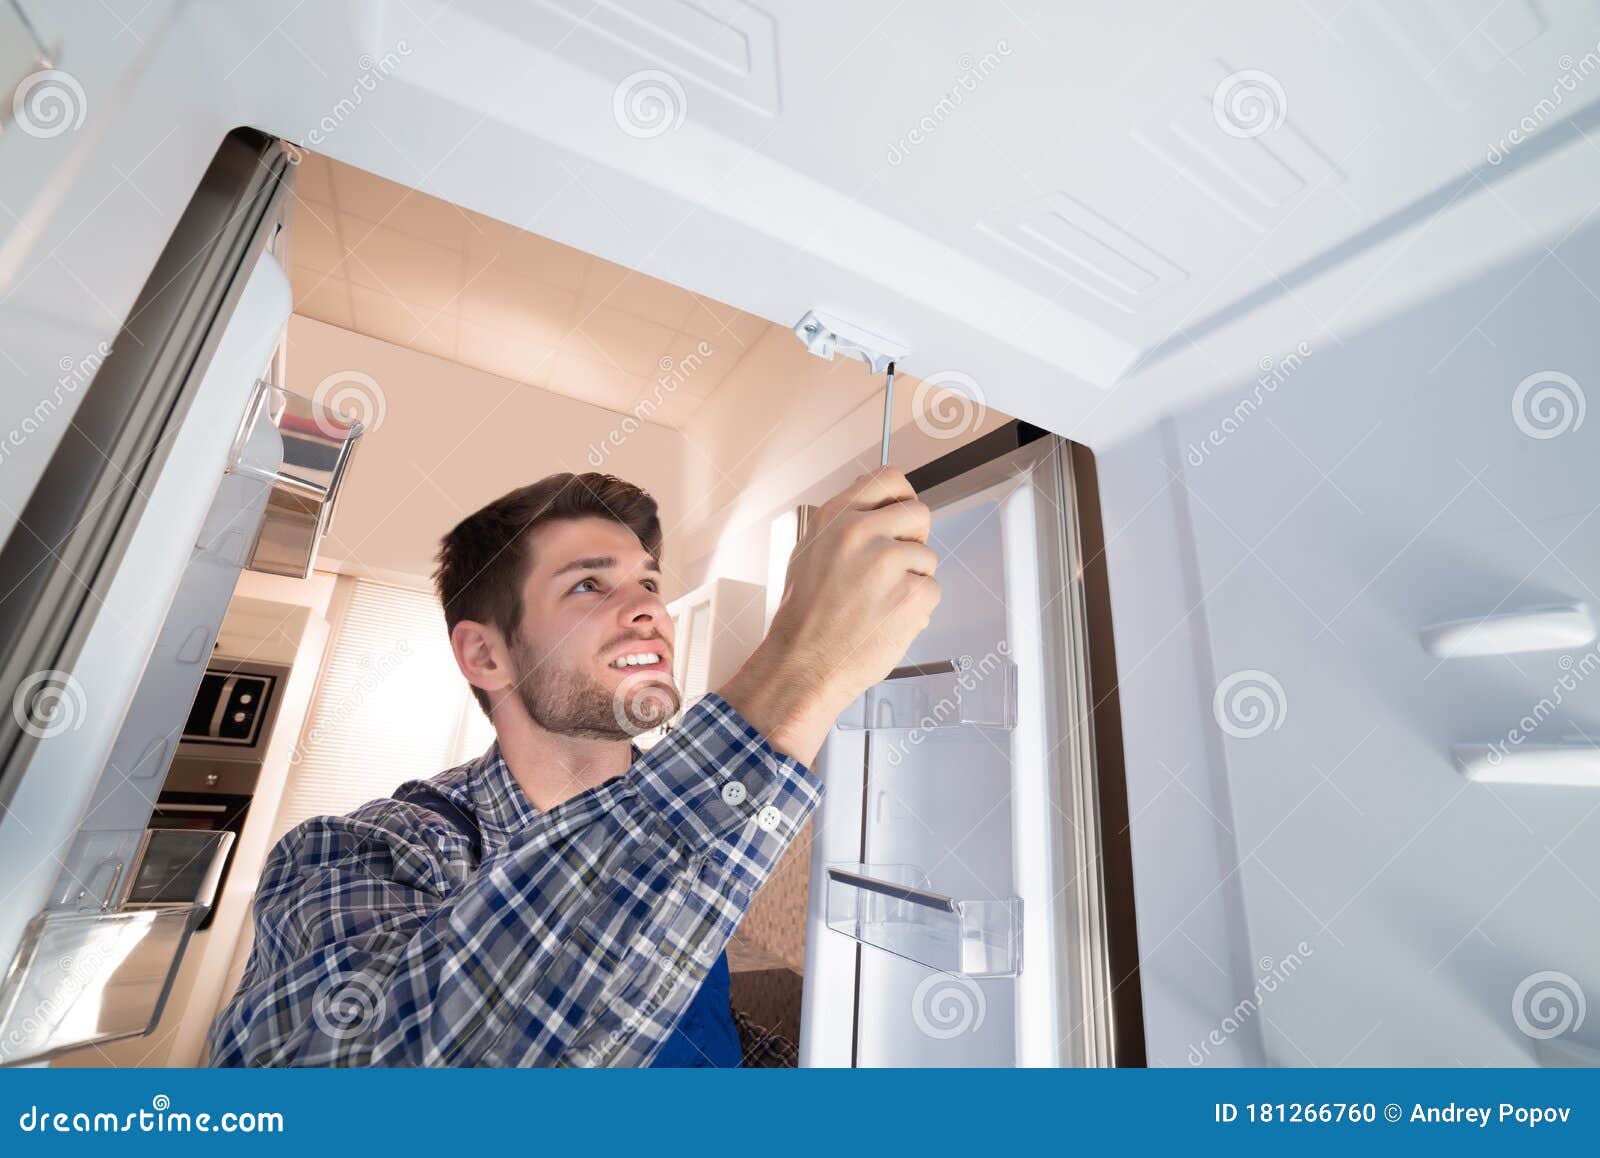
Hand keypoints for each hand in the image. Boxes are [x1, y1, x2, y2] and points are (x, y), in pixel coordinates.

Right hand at [718, 468, 939, 764]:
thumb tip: (873, 494)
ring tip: (877, 603)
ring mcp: (888, 562)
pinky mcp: (912, 594)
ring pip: (926, 557)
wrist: (802, 665)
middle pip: (918, 513)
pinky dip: (916, 607)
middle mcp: (861, 532)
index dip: (901, 498)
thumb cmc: (804, 616)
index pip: (888, 479)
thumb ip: (844, 521)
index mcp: (835, 517)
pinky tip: (887, 620)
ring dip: (912, 580)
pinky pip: (932, 589)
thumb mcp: (810, 551)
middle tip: (891, 569)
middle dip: (913, 540)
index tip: (900, 516)